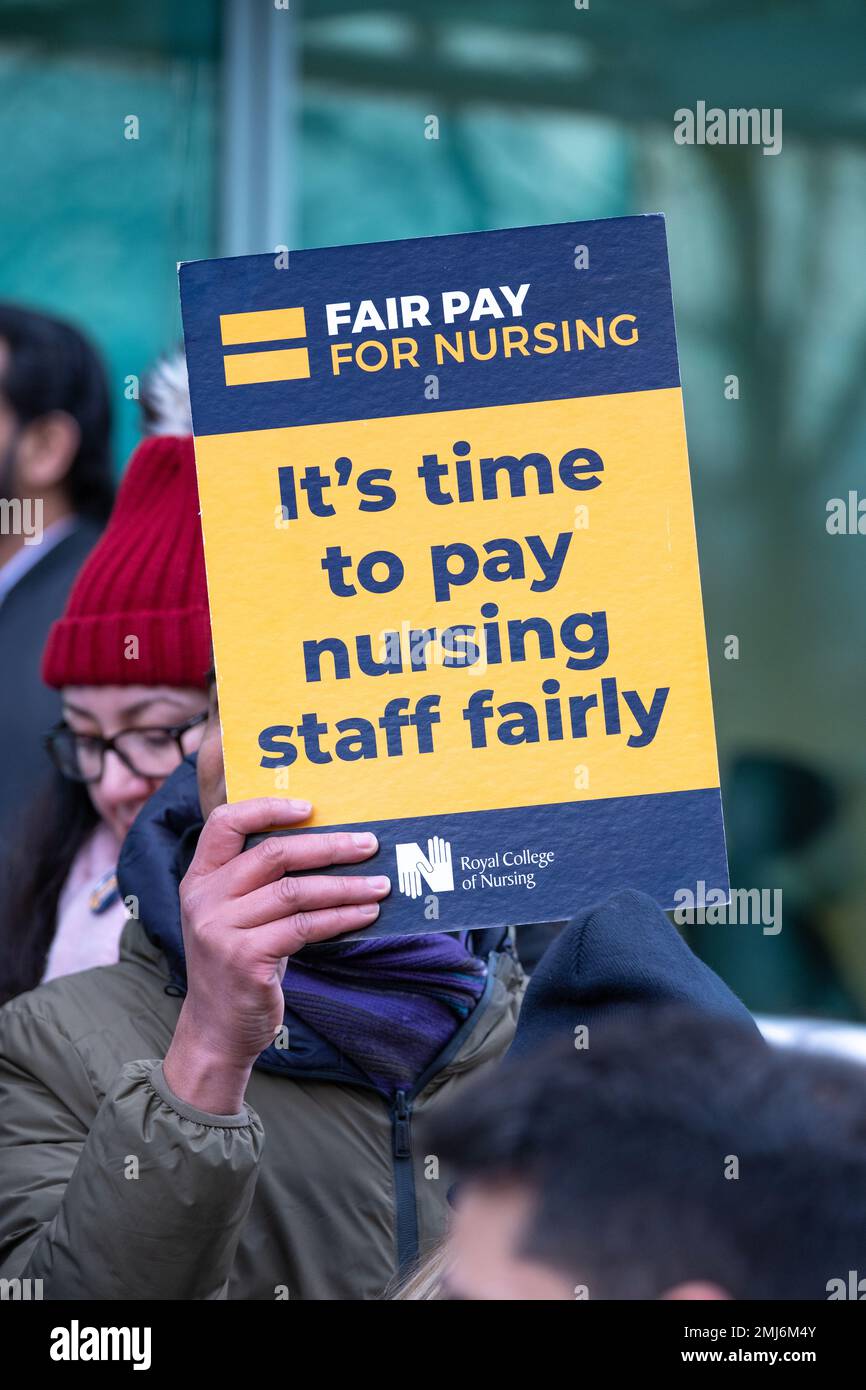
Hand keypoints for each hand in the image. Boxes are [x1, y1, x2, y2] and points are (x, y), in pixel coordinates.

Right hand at [163, 797, 388, 1113]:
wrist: (216, 1030)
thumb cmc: (239, 962)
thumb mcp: (237, 915)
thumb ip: (260, 881)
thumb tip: (330, 845)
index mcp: (199, 878)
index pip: (226, 823)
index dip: (268, 808)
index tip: (311, 806)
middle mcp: (204, 899)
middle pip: (273, 854)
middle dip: (329, 846)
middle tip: (370, 843)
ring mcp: (221, 929)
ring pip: (295, 892)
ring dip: (345, 886)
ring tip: (380, 884)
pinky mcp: (245, 959)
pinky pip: (304, 927)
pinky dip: (341, 918)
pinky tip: (366, 914)